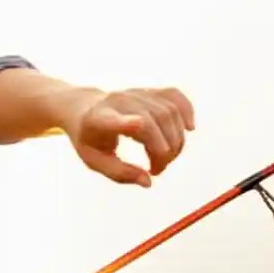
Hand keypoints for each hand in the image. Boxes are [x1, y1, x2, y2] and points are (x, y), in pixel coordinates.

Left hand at [65, 87, 195, 186]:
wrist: (84, 109)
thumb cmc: (90, 139)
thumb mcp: (95, 161)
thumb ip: (120, 173)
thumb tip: (149, 182)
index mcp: (99, 120)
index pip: (114, 119)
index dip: (127, 122)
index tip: (138, 124)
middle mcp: (119, 101)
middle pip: (153, 122)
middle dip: (164, 152)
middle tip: (157, 170)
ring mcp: (136, 92)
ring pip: (168, 113)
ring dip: (175, 142)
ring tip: (164, 158)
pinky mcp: (150, 90)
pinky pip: (175, 96)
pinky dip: (187, 111)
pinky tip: (189, 128)